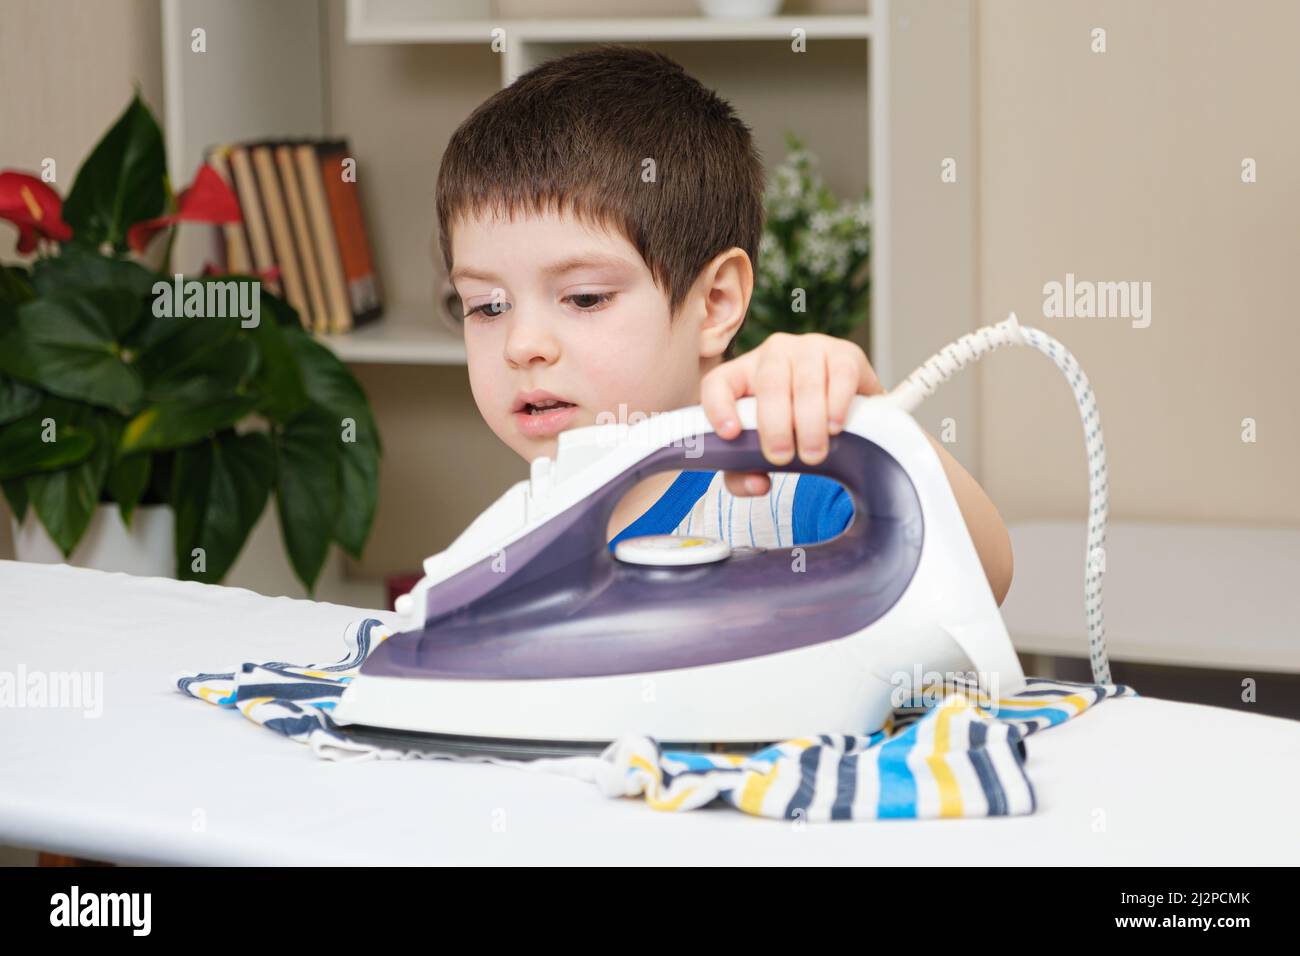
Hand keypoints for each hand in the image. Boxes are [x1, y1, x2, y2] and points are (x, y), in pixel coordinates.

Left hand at [700, 332, 882, 495]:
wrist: (845, 406)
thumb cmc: (792, 427)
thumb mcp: (764, 448)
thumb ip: (748, 472)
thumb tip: (758, 484)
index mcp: (742, 374)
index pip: (718, 382)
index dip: (718, 406)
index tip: (729, 434)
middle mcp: (773, 355)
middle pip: (769, 384)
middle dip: (774, 426)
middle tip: (781, 458)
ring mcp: (810, 349)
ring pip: (806, 382)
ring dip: (808, 422)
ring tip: (812, 453)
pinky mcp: (845, 353)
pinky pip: (841, 375)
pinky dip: (837, 403)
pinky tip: (834, 426)